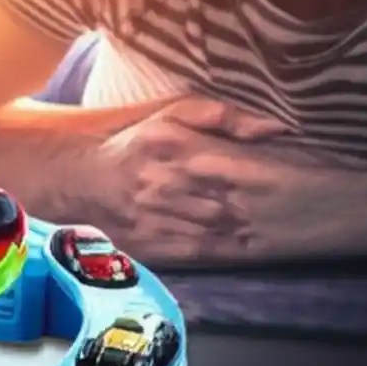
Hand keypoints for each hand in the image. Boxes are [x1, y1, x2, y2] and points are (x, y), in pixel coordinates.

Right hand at [89, 99, 291, 264]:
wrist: (84, 178)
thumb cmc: (136, 143)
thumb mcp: (173, 114)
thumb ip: (222, 116)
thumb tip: (276, 127)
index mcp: (175, 148)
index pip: (234, 171)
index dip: (262, 183)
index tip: (282, 186)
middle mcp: (164, 185)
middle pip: (227, 206)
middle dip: (252, 210)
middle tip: (276, 210)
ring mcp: (156, 218)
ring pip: (215, 230)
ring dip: (238, 231)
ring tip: (260, 228)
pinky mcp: (149, 243)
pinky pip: (196, 251)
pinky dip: (219, 249)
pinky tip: (235, 244)